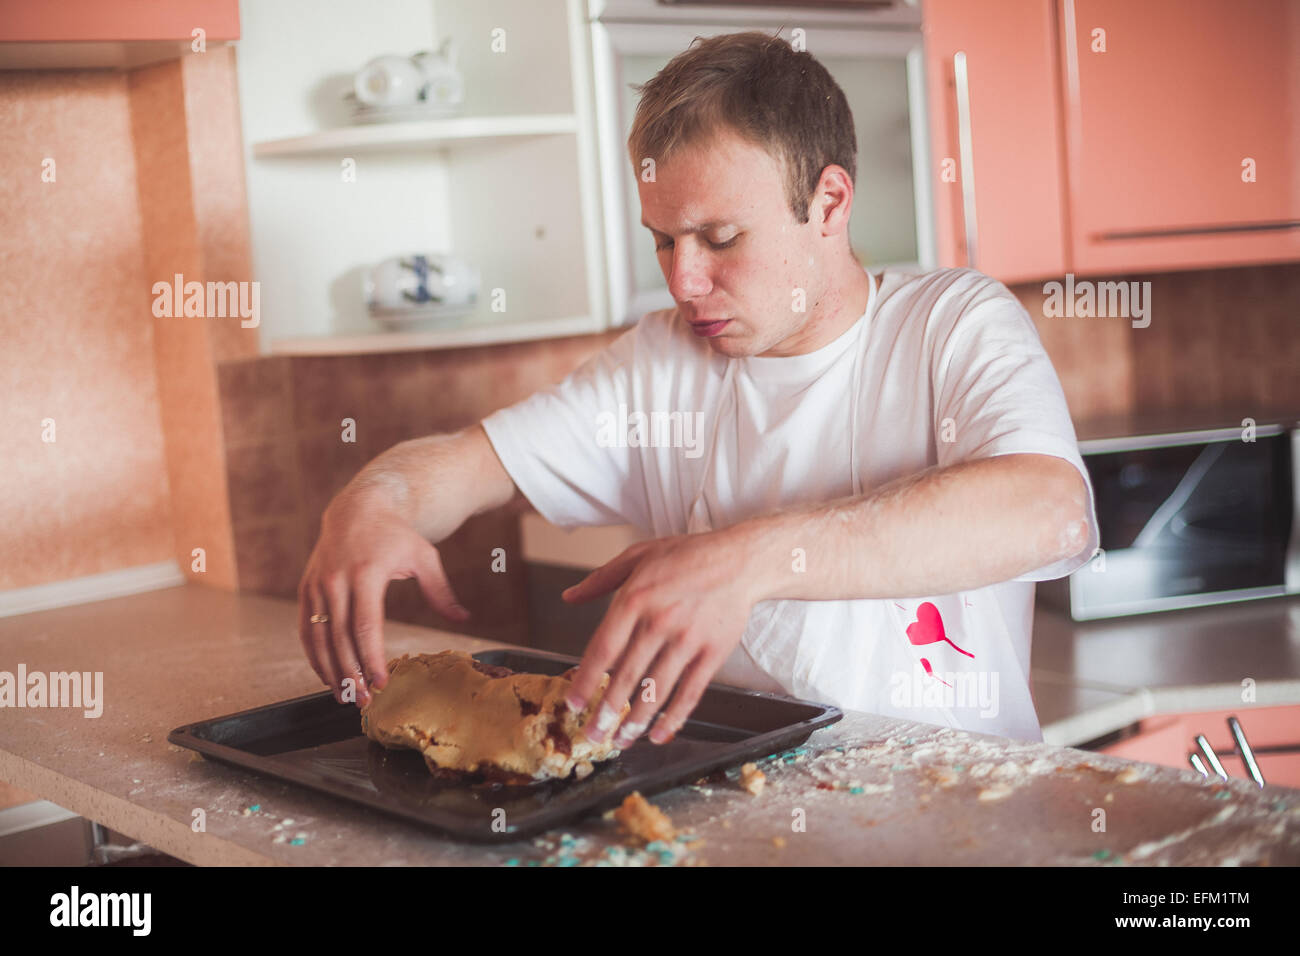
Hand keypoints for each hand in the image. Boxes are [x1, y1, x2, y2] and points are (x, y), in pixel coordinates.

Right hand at [298, 499, 469, 706]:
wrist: (357, 509)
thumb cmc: (395, 535)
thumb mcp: (424, 556)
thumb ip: (441, 591)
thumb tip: (464, 618)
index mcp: (366, 573)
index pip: (366, 626)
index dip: (371, 658)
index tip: (380, 682)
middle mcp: (336, 580)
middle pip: (340, 638)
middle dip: (351, 673)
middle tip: (363, 701)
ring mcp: (317, 585)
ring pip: (318, 637)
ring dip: (329, 671)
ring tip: (344, 696)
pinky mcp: (306, 589)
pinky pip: (306, 628)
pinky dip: (314, 655)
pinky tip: (327, 675)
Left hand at [561, 528, 757, 747]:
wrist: (740, 559)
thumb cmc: (687, 555)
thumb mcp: (638, 555)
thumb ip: (600, 579)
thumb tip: (569, 597)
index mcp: (635, 597)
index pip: (604, 647)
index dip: (586, 680)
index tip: (574, 704)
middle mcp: (660, 620)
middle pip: (628, 676)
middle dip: (606, 712)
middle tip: (592, 737)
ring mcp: (688, 639)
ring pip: (657, 690)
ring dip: (636, 721)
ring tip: (621, 741)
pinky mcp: (712, 652)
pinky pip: (690, 692)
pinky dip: (674, 718)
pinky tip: (659, 734)